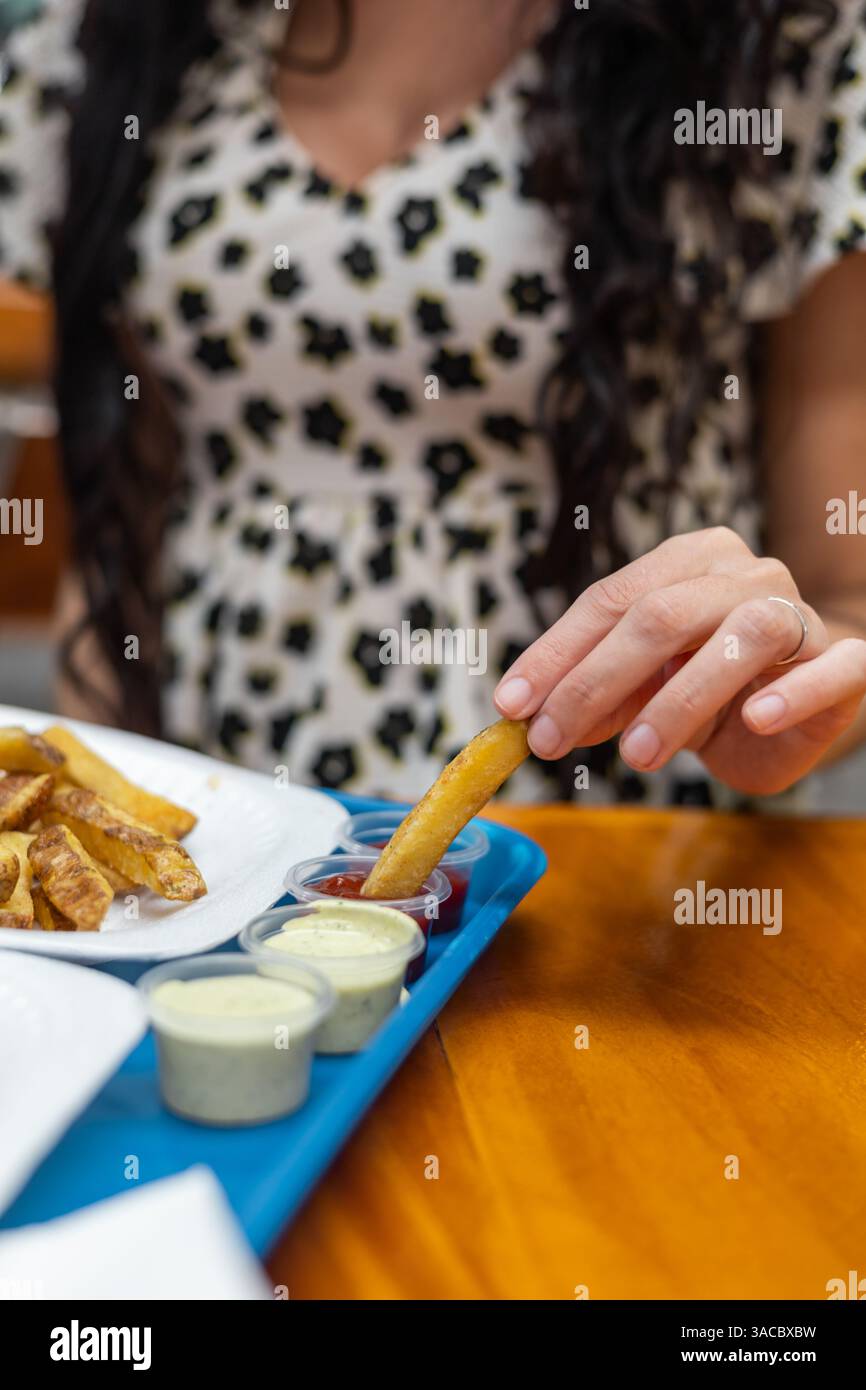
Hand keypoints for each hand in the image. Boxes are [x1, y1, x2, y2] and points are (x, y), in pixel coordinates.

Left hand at [494, 528, 865, 794]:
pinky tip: (754, 718)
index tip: (512, 705)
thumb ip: (600, 695)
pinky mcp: (848, 663)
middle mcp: (745, 573)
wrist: (803, 703)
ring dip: (678, 699)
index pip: (609, 600)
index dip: (555, 654)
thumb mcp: (643, 690)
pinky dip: (791, 693)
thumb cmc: (710, 688)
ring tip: (636, 755)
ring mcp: (800, 613)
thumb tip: (536, 719)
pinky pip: (828, 669)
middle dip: (596, 683)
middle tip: (553, 741)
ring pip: (741, 637)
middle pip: (662, 615)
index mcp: (688, 560)